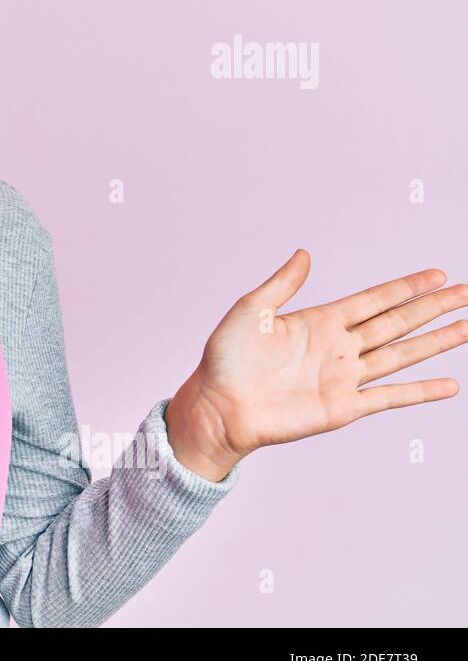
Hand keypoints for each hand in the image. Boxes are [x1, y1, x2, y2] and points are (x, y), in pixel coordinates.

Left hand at [165, 250, 467, 481]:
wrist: (217, 405)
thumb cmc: (226, 359)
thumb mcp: (251, 310)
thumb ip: (282, 283)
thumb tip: (305, 253)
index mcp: (319, 321)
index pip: (374, 300)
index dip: (406, 288)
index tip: (438, 275)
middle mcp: (338, 347)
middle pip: (397, 323)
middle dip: (433, 308)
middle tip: (467, 293)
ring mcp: (343, 378)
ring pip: (401, 355)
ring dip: (436, 342)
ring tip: (467, 327)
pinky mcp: (342, 407)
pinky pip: (389, 398)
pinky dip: (420, 392)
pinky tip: (449, 385)